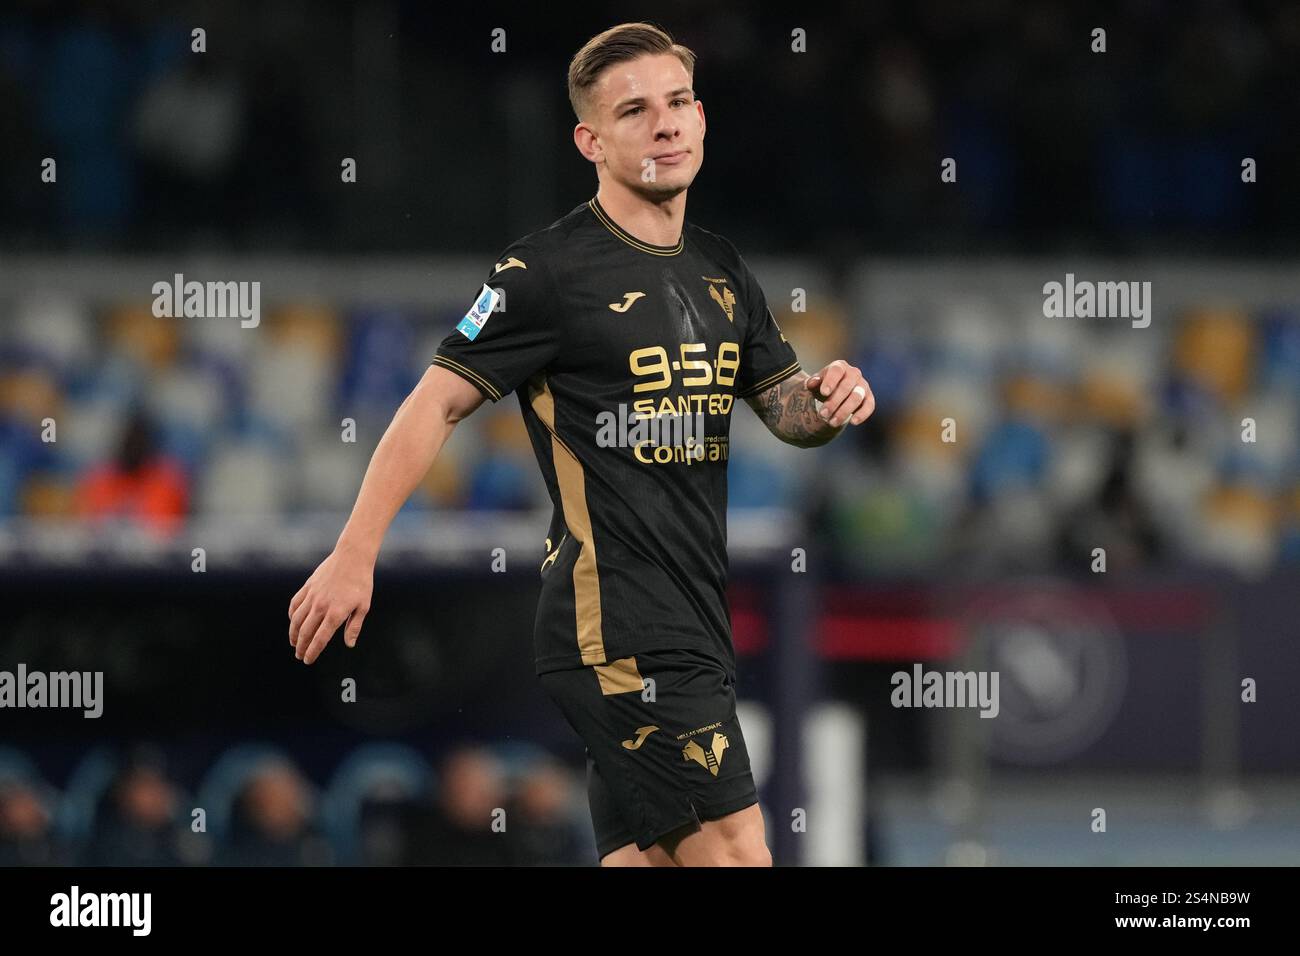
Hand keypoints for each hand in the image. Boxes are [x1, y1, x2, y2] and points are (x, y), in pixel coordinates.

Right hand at [288, 544, 373, 664]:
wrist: (352, 557)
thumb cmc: (361, 583)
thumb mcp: (363, 606)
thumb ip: (354, 627)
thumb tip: (349, 644)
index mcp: (336, 614)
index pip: (320, 639)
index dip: (312, 652)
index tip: (308, 660)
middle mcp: (321, 606)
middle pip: (305, 632)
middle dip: (301, 647)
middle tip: (299, 655)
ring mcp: (312, 596)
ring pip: (296, 620)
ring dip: (293, 634)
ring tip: (294, 643)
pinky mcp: (308, 587)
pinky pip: (295, 604)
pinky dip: (292, 615)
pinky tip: (294, 622)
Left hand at [805, 360, 874, 427]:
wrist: (835, 392)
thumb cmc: (824, 386)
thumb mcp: (816, 383)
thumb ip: (813, 382)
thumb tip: (811, 383)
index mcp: (839, 366)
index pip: (837, 371)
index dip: (831, 381)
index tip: (824, 392)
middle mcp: (854, 374)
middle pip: (846, 386)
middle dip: (834, 402)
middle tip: (822, 414)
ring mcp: (863, 386)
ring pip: (857, 397)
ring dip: (844, 411)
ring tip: (832, 422)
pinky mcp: (869, 398)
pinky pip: (869, 406)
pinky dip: (862, 414)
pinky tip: (853, 422)